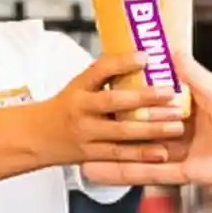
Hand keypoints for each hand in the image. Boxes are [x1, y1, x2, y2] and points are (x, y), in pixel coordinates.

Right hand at [40, 52, 187, 165]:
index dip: (122, 62)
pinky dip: (141, 155)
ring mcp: (86, 133)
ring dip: (151, 128)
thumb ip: (106, 76)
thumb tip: (141, 58)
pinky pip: (119, 156)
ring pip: (121, 131)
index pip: (100, 70)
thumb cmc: (64, 108)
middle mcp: (81, 109)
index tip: (146, 56)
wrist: (35, 137)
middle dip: (144, 97)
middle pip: (114, 101)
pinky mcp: (91, 155)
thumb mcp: (78, 86)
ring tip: (176, 124)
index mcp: (79, 87)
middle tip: (170, 92)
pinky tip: (161, 152)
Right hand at [82, 52, 211, 186]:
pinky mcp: (180, 173)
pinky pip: (148, 173)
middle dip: (114, 130)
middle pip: (141, 131)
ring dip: (112, 157)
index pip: (153, 102)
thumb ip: (189, 72)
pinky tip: (103, 172)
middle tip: (89, 123)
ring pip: (138, 155)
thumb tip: (171, 48)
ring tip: (84, 157)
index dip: (132, 97)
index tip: (109, 89)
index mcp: (189, 110)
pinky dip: (124, 173)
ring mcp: (179, 154)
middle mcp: (181, 132)